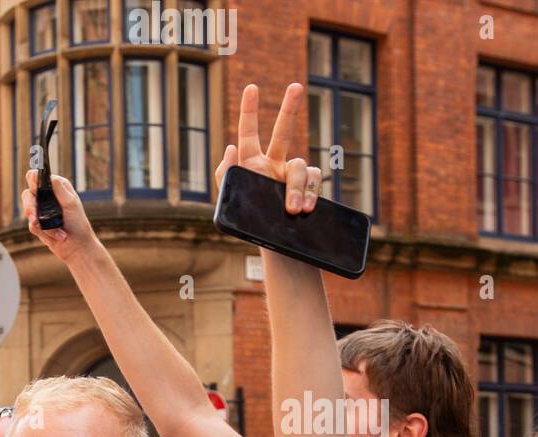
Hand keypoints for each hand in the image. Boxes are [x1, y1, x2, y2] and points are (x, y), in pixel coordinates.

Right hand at [22, 171, 98, 264]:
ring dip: (40, 222)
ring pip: (28, 211)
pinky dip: (43, 232)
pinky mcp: (38, 224)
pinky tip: (56, 235)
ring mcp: (41, 211)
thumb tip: (48, 176)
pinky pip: (32, 226)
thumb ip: (58, 189)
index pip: (37, 178)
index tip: (34, 188)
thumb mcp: (71, 203)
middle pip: (27, 194)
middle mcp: (47, 197)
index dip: (33, 181)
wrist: (77, 247)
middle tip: (34, 216)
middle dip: (31, 206)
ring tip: (50, 230)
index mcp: (57, 187)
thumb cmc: (78, 224)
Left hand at [216, 84, 321, 215]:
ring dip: (297, 188)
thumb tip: (229, 146)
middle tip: (295, 86)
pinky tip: (305, 208)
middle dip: (289, 109)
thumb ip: (226, 175)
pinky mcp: (309, 187)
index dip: (249, 111)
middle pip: (283, 132)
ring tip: (293, 209)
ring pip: (300, 168)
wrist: (273, 246)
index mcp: (252, 165)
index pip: (249, 134)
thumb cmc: (249, 224)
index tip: (251, 88)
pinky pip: (314, 182)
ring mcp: (293, 175)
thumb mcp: (231, 203)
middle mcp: (274, 164)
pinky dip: (310, 194)